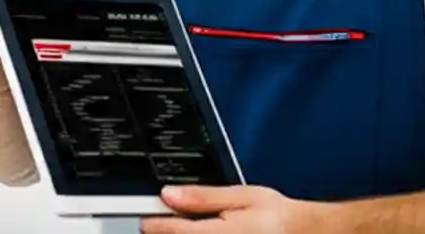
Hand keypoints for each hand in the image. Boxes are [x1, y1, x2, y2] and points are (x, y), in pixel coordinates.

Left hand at [141, 186, 339, 233]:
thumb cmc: (275, 216)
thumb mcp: (241, 196)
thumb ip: (204, 198)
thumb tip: (170, 194)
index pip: (171, 231)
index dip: (155, 222)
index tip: (149, 216)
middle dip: (171, 231)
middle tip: (174, 218)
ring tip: (197, 226)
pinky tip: (208, 232)